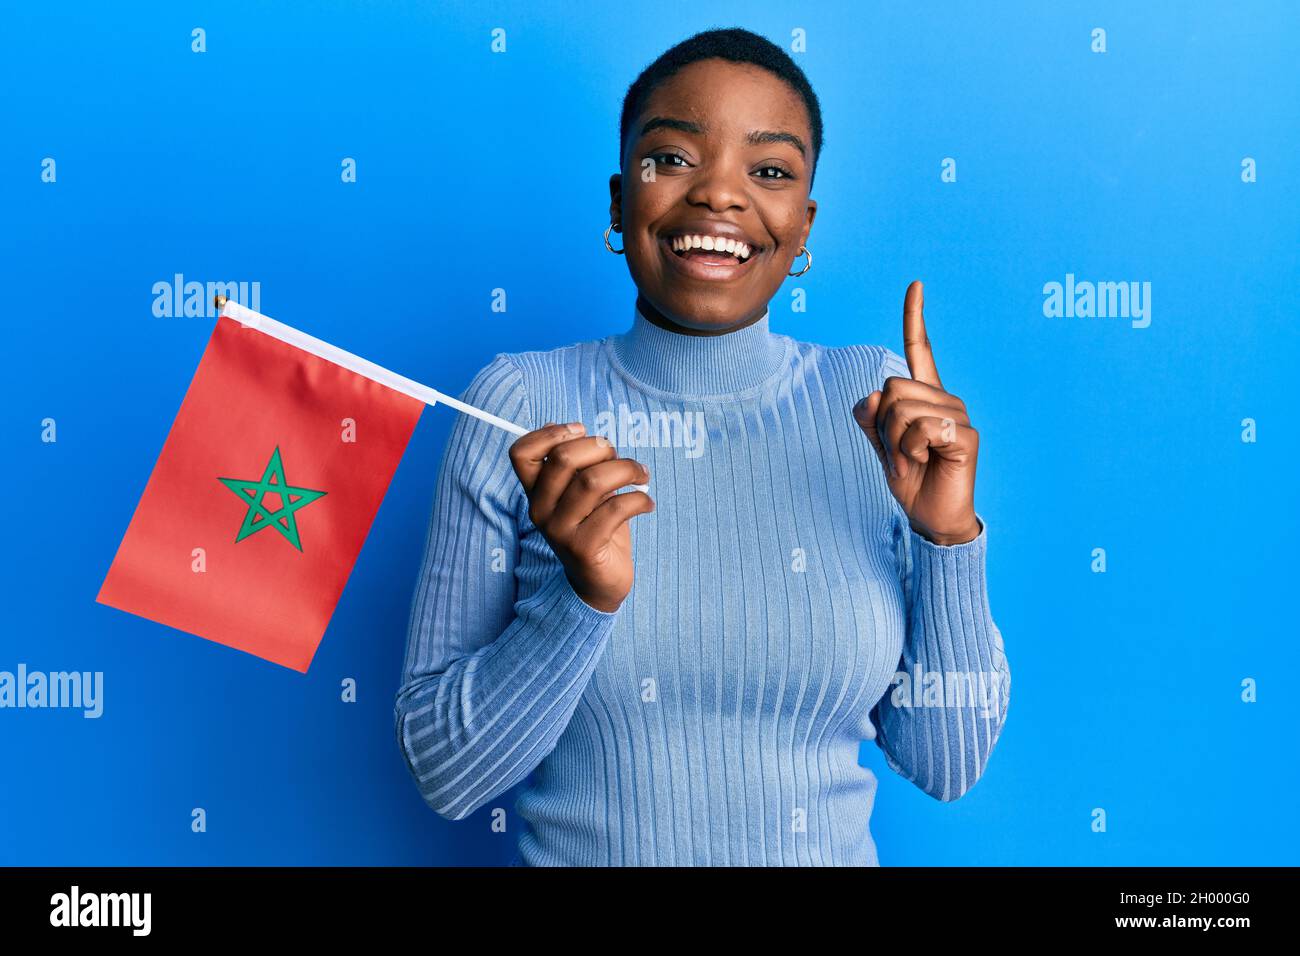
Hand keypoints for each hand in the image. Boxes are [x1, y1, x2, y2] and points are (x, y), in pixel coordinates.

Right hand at [508, 422, 653, 611]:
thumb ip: (574, 464)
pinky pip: (616, 509)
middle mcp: (540, 510)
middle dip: (601, 448)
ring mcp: (559, 531)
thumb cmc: (594, 525)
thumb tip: (568, 428)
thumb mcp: (580, 491)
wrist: (599, 580)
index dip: (550, 433)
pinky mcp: (584, 548)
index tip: (581, 431)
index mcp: (535, 491)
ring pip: (593, 481)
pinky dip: (639, 499)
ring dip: (627, 469)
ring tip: (642, 475)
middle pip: (563, 458)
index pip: (520, 453)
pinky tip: (647, 503)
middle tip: (620, 458)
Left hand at [853, 281, 980, 545]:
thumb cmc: (911, 480)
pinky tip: (923, 465)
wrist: (932, 517)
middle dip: (883, 425)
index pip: (919, 350)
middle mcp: (944, 400)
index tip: (916, 285)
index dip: (915, 318)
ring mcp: (957, 416)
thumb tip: (870, 395)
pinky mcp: (965, 436)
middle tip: (898, 453)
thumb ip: (870, 419)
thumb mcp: (881, 446)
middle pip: (891, 387)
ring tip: (911, 462)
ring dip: (895, 443)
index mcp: (924, 397)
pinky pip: (921, 429)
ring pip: (902, 409)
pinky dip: (909, 452)